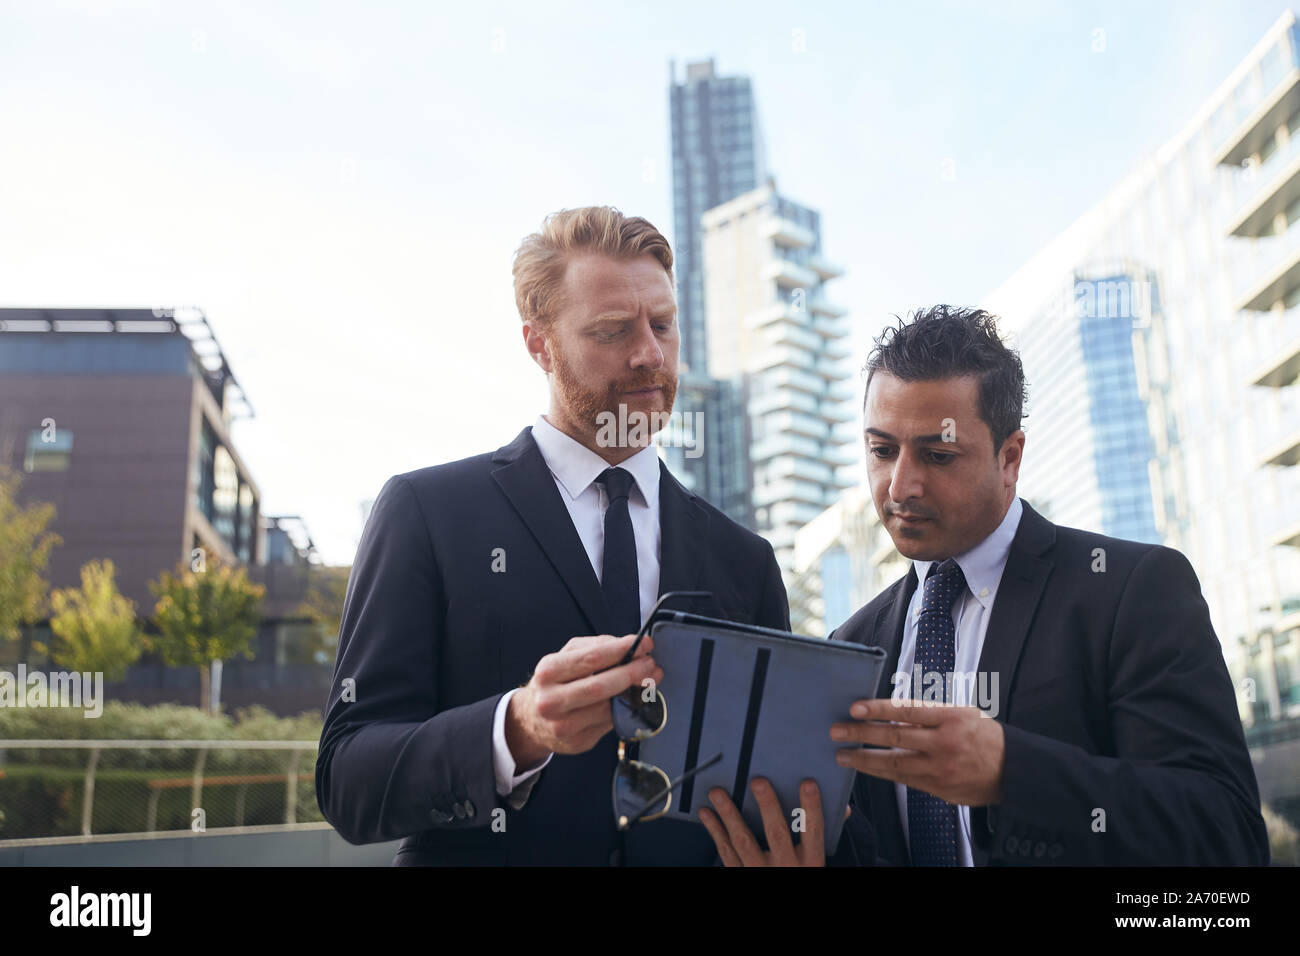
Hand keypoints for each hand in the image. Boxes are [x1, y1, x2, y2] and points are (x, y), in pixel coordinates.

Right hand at [506, 633, 661, 769]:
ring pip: (609, 707)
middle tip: (649, 663)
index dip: (621, 650)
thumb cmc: (553, 684)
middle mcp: (552, 701)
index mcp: (548, 672)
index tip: (642, 644)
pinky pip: (610, 723)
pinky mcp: (578, 743)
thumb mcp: (565, 657)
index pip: (591, 658)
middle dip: (632, 673)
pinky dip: (626, 709)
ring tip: (648, 680)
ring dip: (635, 692)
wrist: (531, 720)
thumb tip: (628, 646)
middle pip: (601, 686)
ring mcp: (564, 726)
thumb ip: (595, 647)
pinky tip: (633, 699)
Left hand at [698, 778, 843, 866]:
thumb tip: (842, 807)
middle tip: (757, 781)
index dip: (811, 807)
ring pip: (744, 842)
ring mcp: (761, 873)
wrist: (784, 911)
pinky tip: (707, 814)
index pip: (813, 831)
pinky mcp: (740, 876)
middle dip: (768, 806)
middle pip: (777, 834)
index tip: (808, 783)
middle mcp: (787, 868)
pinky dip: (715, 832)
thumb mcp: (816, 863)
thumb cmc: (800, 873)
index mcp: (811, 863)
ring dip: (729, 815)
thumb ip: (823, 832)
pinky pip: (726, 853)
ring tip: (718, 793)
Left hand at [831, 698, 1004, 805]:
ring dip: (864, 759)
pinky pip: (903, 779)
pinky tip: (865, 768)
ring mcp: (941, 768)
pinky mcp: (938, 788)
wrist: (1011, 769)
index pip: (907, 710)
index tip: (855, 708)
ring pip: (895, 763)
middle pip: (895, 737)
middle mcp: (944, 743)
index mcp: (951, 717)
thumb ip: (926, 714)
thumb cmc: (981, 734)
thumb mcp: (960, 713)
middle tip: (836, 731)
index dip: (879, 709)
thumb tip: (889, 714)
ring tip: (842, 755)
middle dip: (861, 734)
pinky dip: (882, 773)